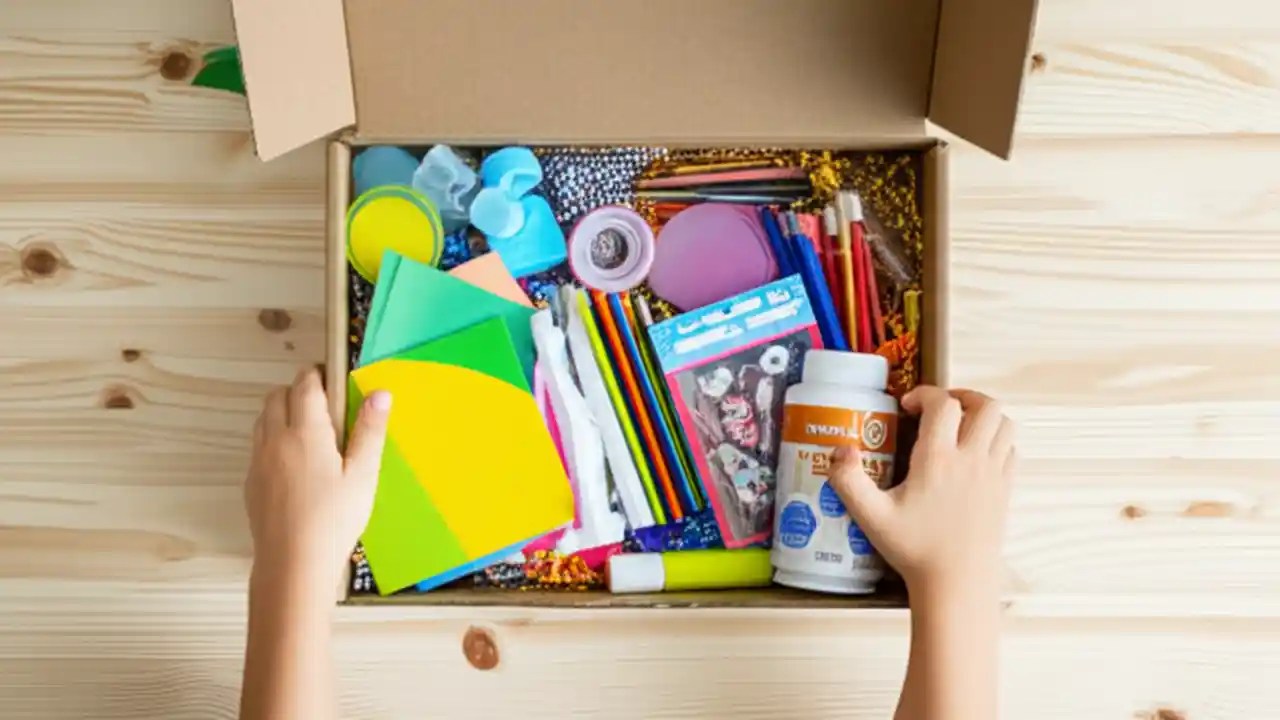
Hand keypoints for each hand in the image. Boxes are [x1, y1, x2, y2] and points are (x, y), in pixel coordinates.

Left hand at [244, 367, 389, 589]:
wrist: (292, 564)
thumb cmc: (335, 520)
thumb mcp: (363, 476)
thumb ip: (369, 431)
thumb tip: (380, 393)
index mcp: (305, 432)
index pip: (305, 385)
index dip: (317, 375)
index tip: (333, 377)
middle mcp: (275, 440)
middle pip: (277, 396)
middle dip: (297, 391)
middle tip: (325, 406)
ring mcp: (258, 462)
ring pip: (263, 420)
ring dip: (282, 413)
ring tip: (309, 433)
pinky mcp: (251, 484)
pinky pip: (258, 447)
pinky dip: (273, 440)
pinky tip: (294, 465)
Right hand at [829, 386, 1015, 597]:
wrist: (957, 584)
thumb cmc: (914, 550)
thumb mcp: (870, 516)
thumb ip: (848, 481)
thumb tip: (839, 450)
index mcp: (938, 459)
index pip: (942, 404)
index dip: (925, 394)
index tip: (908, 406)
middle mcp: (970, 459)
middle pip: (985, 405)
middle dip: (962, 396)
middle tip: (941, 407)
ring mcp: (993, 474)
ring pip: (1004, 424)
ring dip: (984, 415)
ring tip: (961, 425)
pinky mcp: (1005, 491)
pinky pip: (1011, 450)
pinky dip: (997, 440)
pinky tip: (976, 454)